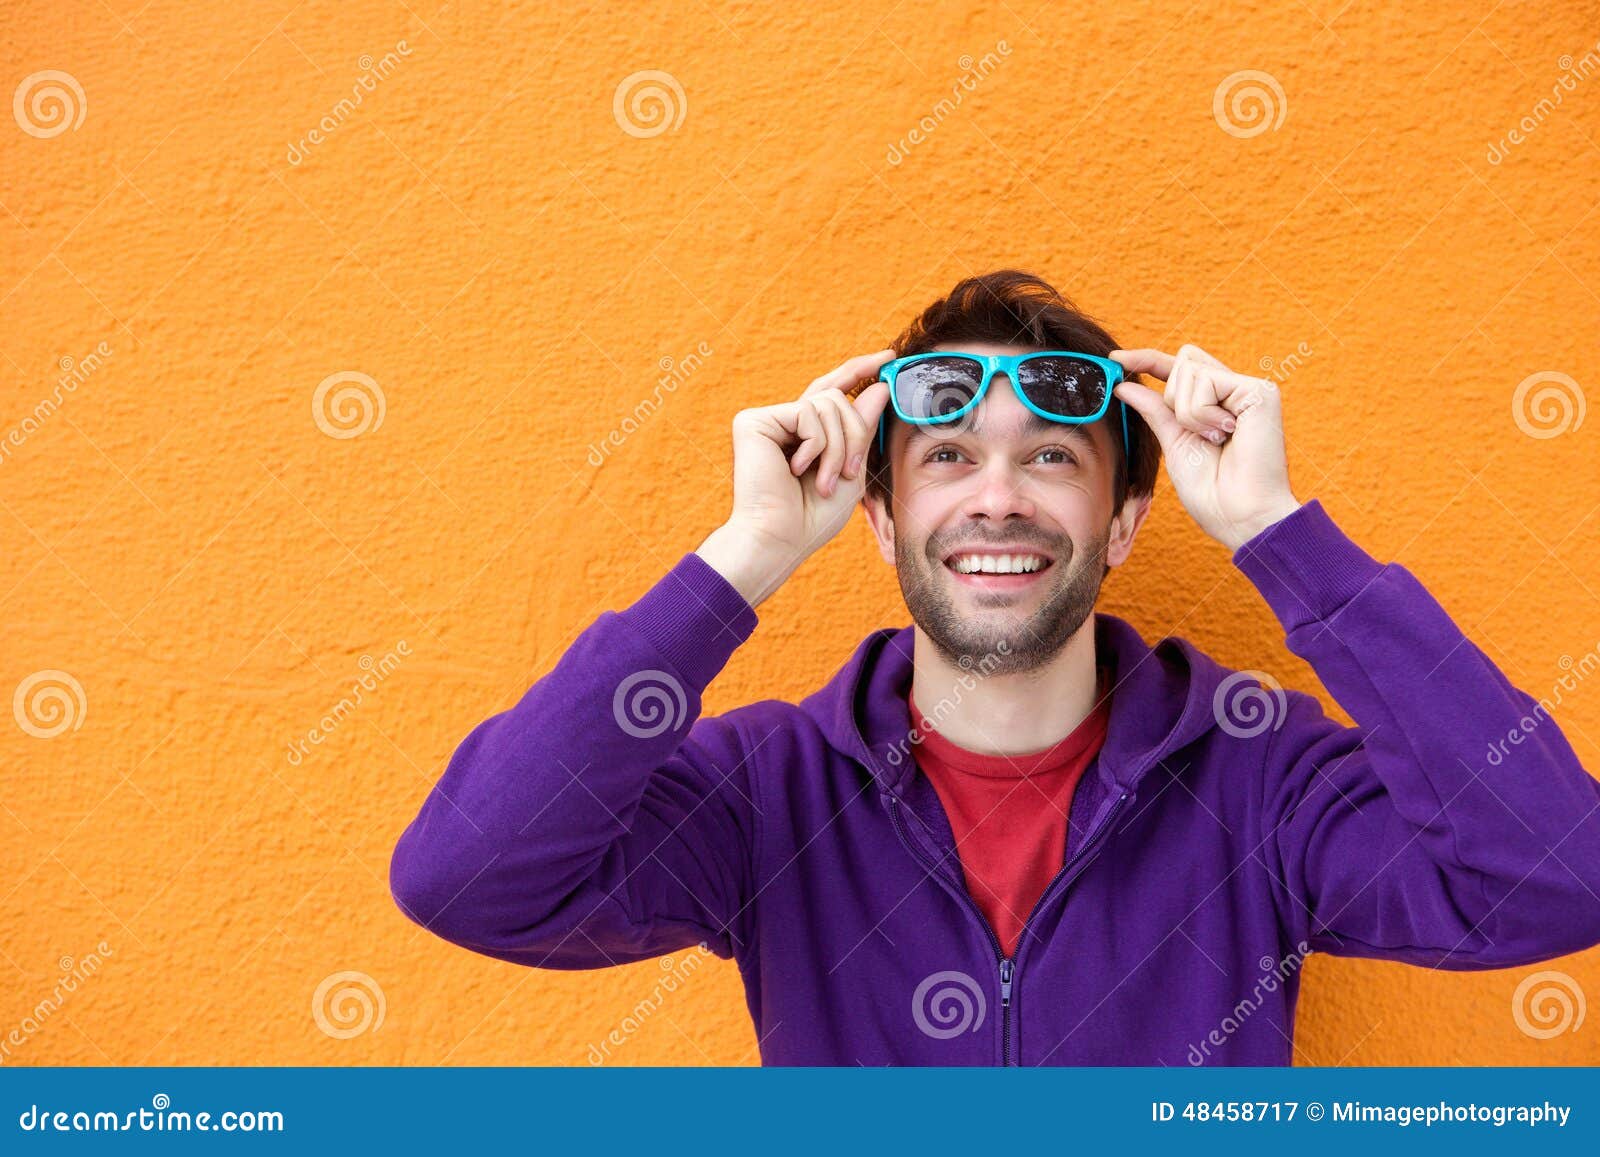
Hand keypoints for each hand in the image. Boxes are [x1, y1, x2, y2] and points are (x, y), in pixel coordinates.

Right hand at [696, 349, 894, 606]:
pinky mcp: (753, 421)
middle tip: (851, 471)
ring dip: (837, 446)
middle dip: (855, 433)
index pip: (834, 391)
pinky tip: (797, 469)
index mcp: (805, 434)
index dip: (859, 371)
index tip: (888, 357)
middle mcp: (784, 422)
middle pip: (838, 397)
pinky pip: (806, 413)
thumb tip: (879, 387)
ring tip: (824, 481)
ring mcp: (768, 420)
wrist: (781, 538)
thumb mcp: (851, 468)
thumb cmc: (813, 516)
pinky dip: (815, 444)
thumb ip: (863, 429)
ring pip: (828, 404)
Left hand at [1111, 344, 1301, 552]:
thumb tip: (1124, 385)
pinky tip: (1225, 434)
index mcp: (1215, 404)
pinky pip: (1206, 382)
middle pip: (1182, 361)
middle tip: (1197, 435)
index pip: (1177, 368)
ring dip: (1188, 414)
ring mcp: (1248, 389)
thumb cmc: (1211, 491)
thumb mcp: (1174, 442)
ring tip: (1215, 440)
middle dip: (1173, 398)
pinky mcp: (1260, 390)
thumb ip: (1154, 410)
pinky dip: (1202, 414)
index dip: (1147, 360)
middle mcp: (1234, 391)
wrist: (1238, 516)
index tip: (1116, 358)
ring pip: (1189, 371)